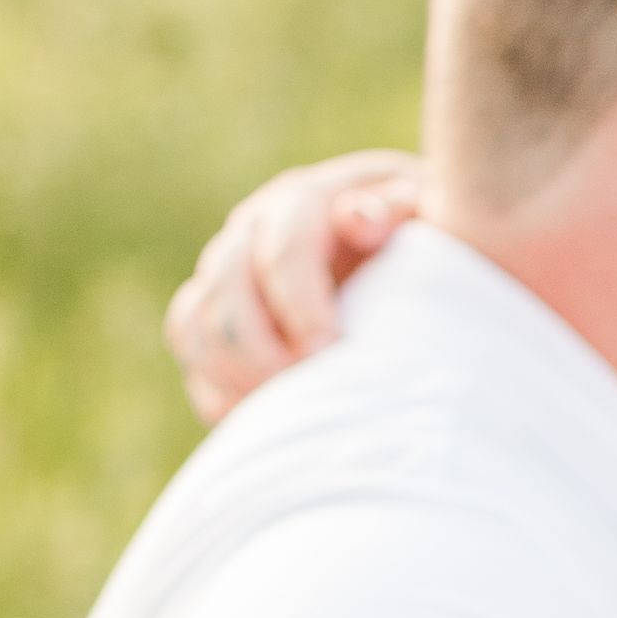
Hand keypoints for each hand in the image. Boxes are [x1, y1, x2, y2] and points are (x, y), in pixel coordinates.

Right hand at [165, 151, 423, 423]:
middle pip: (226, 287)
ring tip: (282, 410)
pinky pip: (192, 346)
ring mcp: (227, 270)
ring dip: (233, 372)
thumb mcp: (424, 219)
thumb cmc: (424, 242)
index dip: (301, 304)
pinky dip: (214, 386)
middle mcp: (253, 229)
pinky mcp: (215, 311)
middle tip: (305, 392)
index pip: (283, 249)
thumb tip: (359, 217)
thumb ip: (395, 212)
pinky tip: (257, 416)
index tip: (330, 352)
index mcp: (306, 201)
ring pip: (198, 319)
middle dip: (261, 348)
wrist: (402, 258)